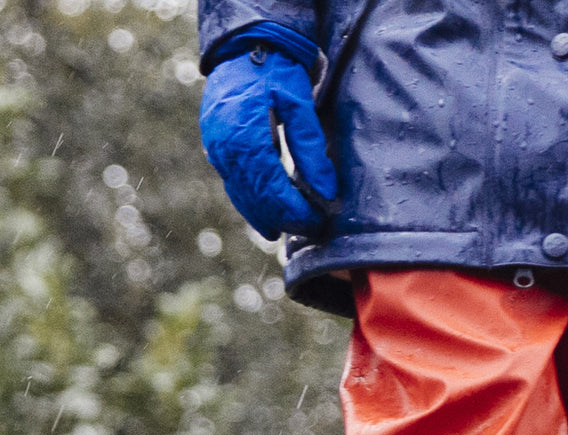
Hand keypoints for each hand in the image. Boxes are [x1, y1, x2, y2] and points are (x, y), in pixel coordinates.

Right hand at [199, 42, 337, 240]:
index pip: (273, 189)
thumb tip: (327, 192)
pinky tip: (268, 220)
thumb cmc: (275, 71)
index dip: (295, 211)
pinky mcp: (216, 150)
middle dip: (285, 218)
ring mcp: (216, 150)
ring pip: (243, 196)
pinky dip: (252, 205)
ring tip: (292, 230)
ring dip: (267, 218)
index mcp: (245, 137)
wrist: (243, 47)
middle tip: (312, 229)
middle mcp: (225, 148)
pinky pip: (235, 186)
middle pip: (257, 198)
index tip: (317, 223)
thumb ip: (311, 148)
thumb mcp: (299, 103)